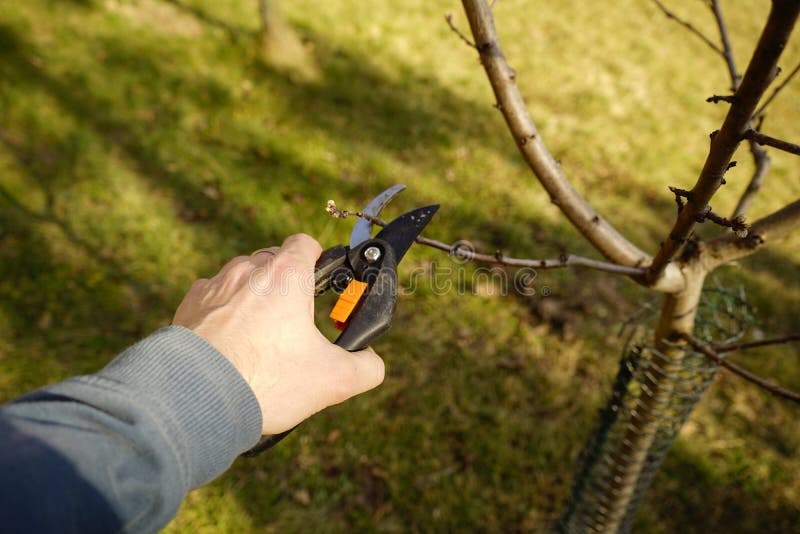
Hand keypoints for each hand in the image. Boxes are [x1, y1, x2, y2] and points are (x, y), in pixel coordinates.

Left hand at [172, 234, 384, 434]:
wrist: (195, 401)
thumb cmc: (266, 382)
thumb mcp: (332, 380)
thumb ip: (366, 367)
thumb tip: (371, 363)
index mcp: (285, 275)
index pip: (305, 243)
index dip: (317, 260)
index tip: (321, 285)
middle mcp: (246, 270)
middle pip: (273, 262)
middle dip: (286, 286)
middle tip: (294, 323)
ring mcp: (213, 286)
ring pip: (241, 280)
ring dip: (252, 300)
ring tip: (258, 340)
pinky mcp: (187, 307)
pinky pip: (213, 300)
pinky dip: (223, 316)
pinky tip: (228, 348)